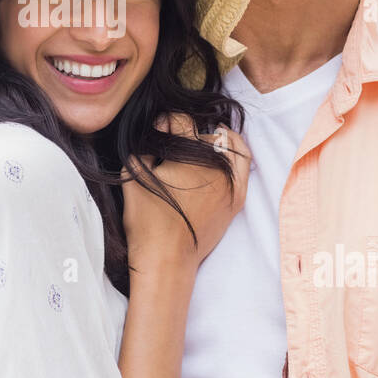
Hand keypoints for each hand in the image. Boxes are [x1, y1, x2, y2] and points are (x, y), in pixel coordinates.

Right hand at [121, 113, 251, 268]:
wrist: (167, 258)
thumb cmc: (147, 219)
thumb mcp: (132, 173)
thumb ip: (144, 144)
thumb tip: (159, 129)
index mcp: (190, 153)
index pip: (180, 120)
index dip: (165, 121)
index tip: (158, 130)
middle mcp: (215, 164)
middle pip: (202, 132)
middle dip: (185, 134)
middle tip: (170, 145)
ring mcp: (230, 181)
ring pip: (227, 144)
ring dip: (211, 140)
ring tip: (196, 144)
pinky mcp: (237, 198)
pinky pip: (245, 164)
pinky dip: (236, 150)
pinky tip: (224, 147)